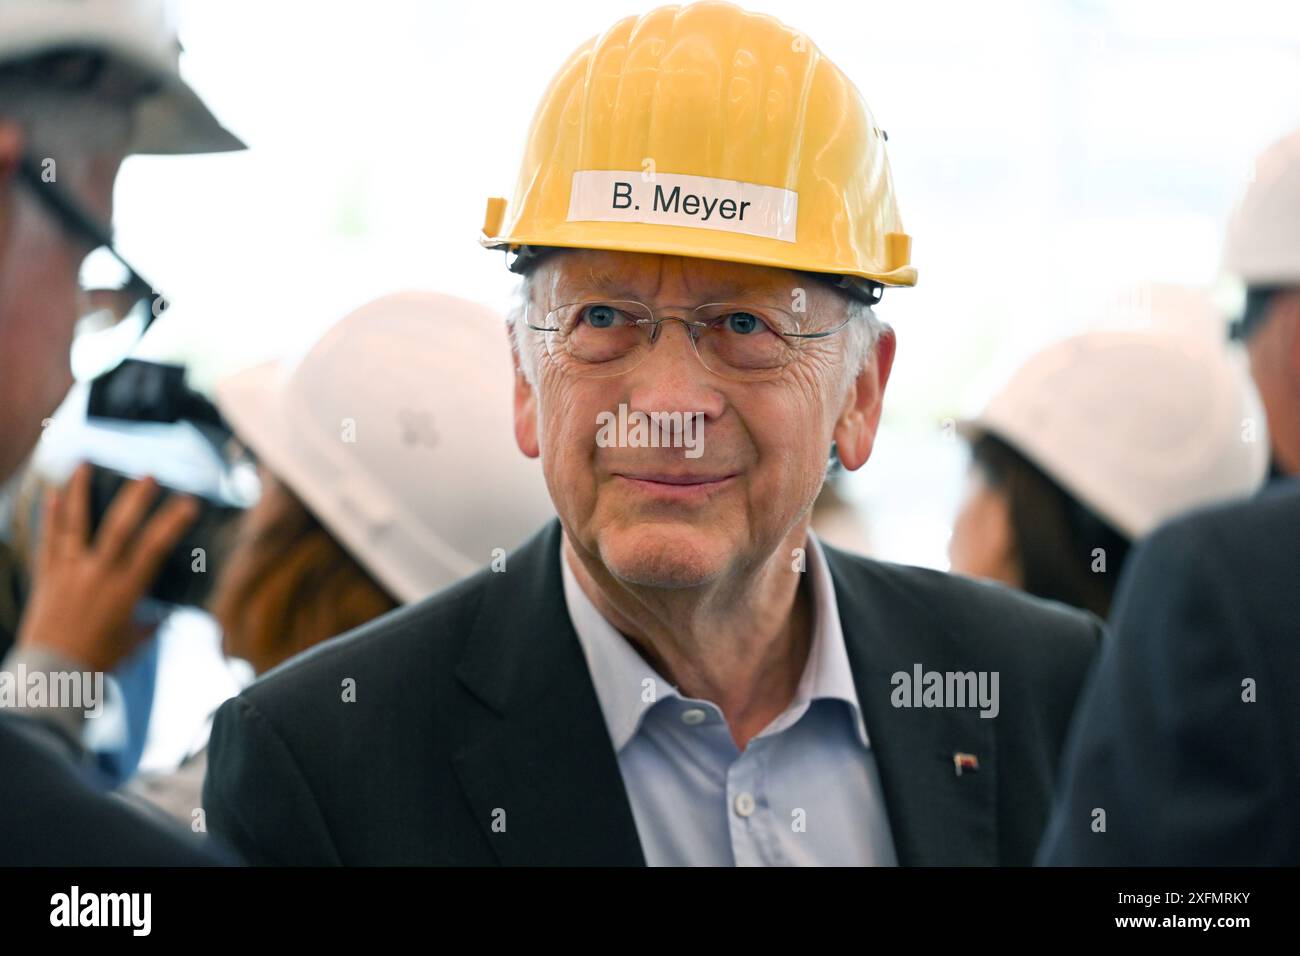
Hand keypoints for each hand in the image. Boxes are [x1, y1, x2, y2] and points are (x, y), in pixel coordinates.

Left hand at [17, 462, 199, 671]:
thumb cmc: (98, 661)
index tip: (187, 503)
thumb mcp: (133, 643)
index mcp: (126, 591)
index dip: (172, 523)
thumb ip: (149, 625)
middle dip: (135, 499)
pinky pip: (48, 540)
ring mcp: (70, 572)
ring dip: (81, 492)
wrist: (52, 673)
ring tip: (85, 465)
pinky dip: (51, 516)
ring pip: (77, 524)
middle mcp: (98, 575)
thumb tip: (161, 617)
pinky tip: (52, 493)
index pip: (154, 548)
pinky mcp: (47, 576)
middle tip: (148, 476)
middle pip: (119, 528)